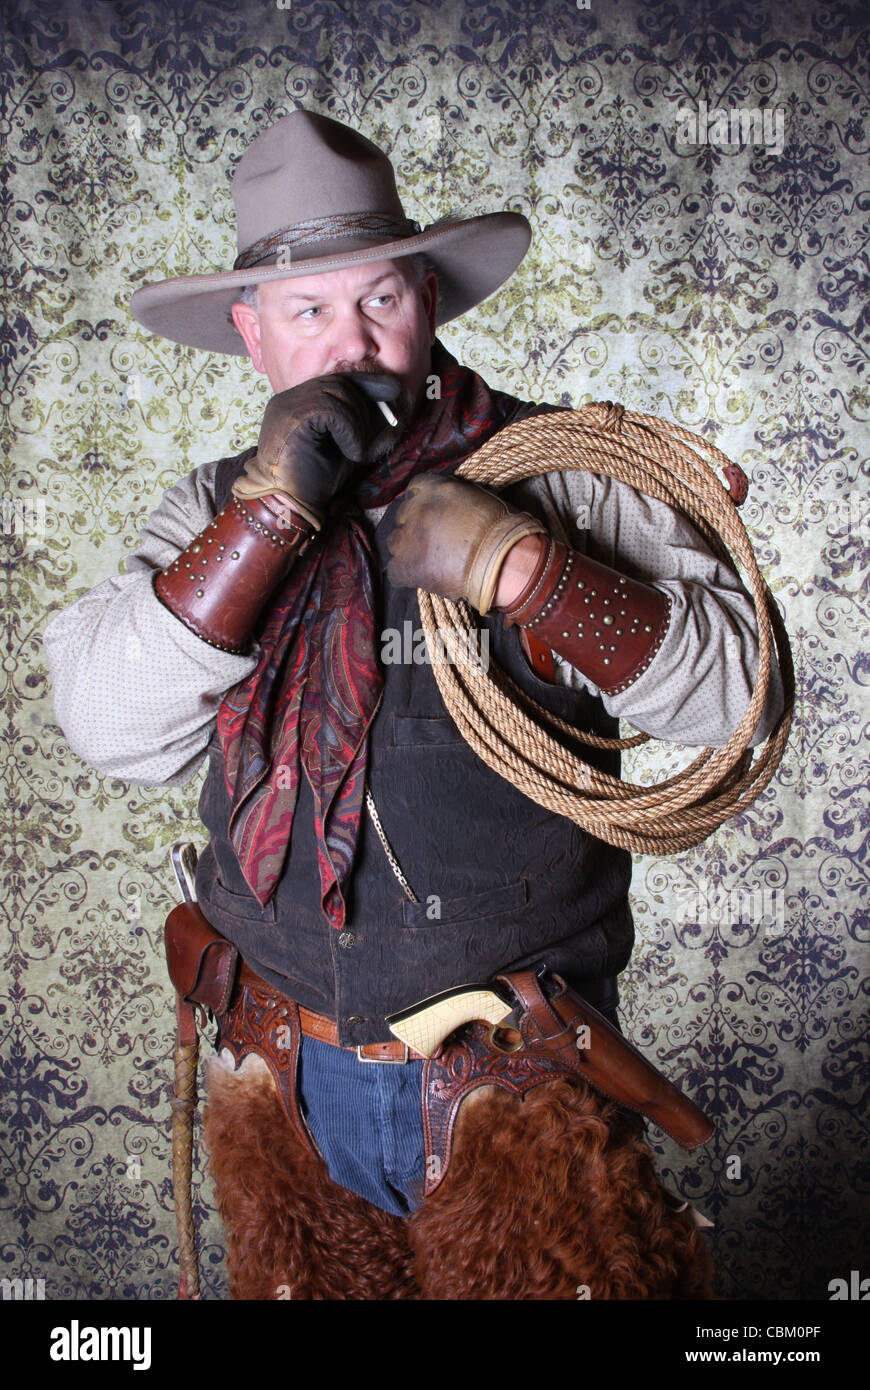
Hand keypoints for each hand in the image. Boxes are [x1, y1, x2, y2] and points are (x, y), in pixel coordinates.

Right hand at [232, 372, 401, 528]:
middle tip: (374, 432)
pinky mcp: (293, 417)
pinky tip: (351, 453)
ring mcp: (288, 404)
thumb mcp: (345, 446)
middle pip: (339, 383)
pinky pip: (334, 411)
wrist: (289, 506)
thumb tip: (389, 405)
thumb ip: (360, 425)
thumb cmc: (315, 482)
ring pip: (339, 393)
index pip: (334, 381)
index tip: (391, 390)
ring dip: (358, 424)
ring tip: (356, 452)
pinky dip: (351, 433)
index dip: (365, 383)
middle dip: (365, 404)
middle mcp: (290, 398)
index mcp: (297, 403)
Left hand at [381, 473, 547, 613]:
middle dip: (415, 526)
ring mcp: (408, 538)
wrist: (502, 564)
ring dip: (407, 550)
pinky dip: (406, 575)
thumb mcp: (480, 499)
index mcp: (436, 488)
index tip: (430, 514)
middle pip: (403, 515)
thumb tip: (451, 506)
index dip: (422, 503)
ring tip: (429, 561)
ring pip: (395, 542)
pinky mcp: (405, 566)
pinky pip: (394, 571)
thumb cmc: (502, 532)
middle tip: (433, 541)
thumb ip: (457, 498)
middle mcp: (417, 508)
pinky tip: (423, 578)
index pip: (415, 487)